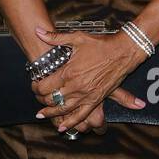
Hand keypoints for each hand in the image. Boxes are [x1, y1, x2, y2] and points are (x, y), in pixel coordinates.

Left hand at [31, 26, 148, 134]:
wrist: (123, 51)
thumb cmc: (101, 44)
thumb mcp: (76, 38)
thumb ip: (55, 38)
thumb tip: (38, 32)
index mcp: (69, 72)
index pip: (45, 85)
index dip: (36, 87)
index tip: (34, 85)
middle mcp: (76, 86)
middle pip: (51, 99)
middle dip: (41, 99)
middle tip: (37, 97)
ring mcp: (86, 95)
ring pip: (63, 109)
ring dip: (50, 113)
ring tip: (41, 115)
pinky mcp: (96, 100)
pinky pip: (81, 115)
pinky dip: (71, 122)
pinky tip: (62, 127)